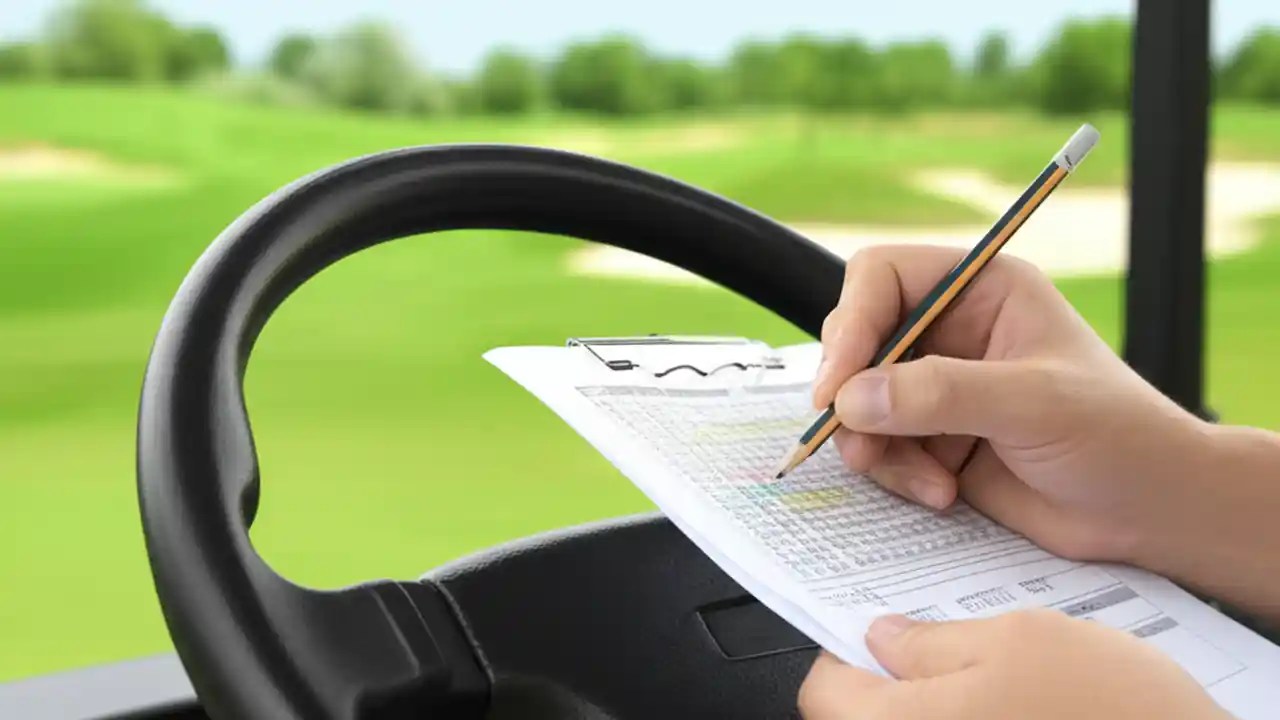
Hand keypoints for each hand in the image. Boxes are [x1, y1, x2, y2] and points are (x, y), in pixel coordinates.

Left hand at [797, 610, 1228, 719]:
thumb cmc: (1107, 707)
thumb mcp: (1016, 640)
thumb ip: (933, 642)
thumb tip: (881, 637)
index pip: (823, 692)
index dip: (842, 652)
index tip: (877, 629)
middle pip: (863, 714)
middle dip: (886, 677)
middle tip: (929, 640)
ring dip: (930, 696)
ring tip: (978, 665)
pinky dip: (969, 712)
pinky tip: (1009, 698)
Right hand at [812, 245, 1213, 564]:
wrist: (1149, 513)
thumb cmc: (1117, 436)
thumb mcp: (1032, 404)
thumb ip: (942, 393)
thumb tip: (854, 397)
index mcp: (980, 291)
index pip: (882, 278)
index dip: (852, 323)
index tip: (838, 383)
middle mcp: (951, 332)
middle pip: (858, 341)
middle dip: (854, 396)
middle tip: (858, 443)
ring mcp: (938, 388)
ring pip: (860, 402)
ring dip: (876, 447)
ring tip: (924, 480)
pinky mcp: (932, 439)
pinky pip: (879, 447)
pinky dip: (896, 474)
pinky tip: (942, 491)